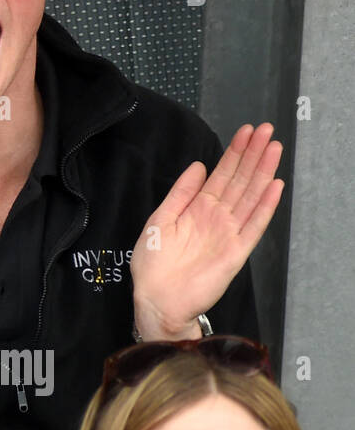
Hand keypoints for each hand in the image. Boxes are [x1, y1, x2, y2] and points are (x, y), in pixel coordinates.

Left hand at [131, 123, 283, 338]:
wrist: (156, 298)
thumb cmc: (153, 263)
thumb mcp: (159, 220)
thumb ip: (180, 193)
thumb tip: (199, 166)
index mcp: (197, 208)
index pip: (221, 175)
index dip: (234, 153)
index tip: (246, 131)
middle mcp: (216, 217)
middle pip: (240, 180)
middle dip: (253, 155)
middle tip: (266, 130)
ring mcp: (228, 232)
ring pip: (250, 196)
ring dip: (263, 172)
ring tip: (274, 149)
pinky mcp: (236, 251)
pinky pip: (254, 224)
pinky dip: (265, 206)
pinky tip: (275, 186)